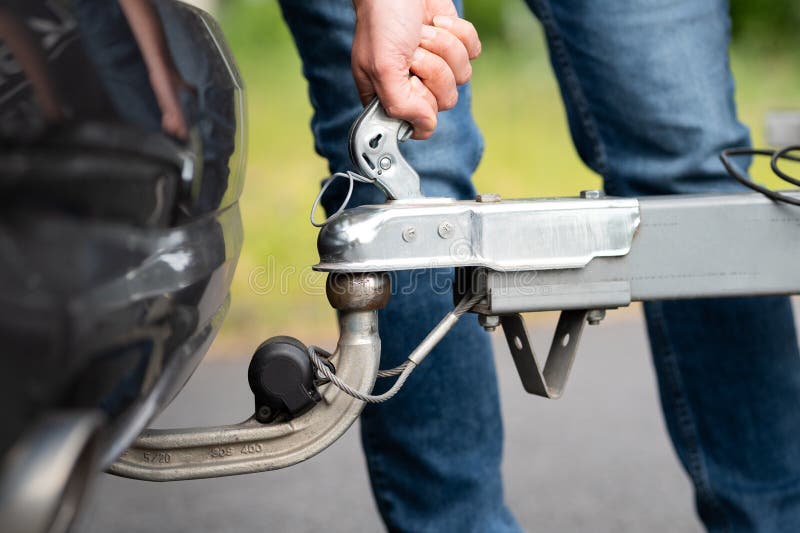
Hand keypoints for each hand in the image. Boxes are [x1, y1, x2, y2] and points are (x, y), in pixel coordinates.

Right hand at [351, 0, 480, 138]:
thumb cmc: (381, 22)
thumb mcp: (382, 68)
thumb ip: (401, 105)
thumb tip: (426, 126)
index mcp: (388, 99)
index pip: (418, 127)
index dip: (421, 105)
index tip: (411, 81)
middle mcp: (413, 88)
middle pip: (445, 101)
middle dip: (432, 69)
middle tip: (413, 51)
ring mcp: (437, 67)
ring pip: (462, 77)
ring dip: (443, 47)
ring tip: (421, 33)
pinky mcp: (454, 47)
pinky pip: (472, 52)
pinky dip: (457, 32)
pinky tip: (435, 22)